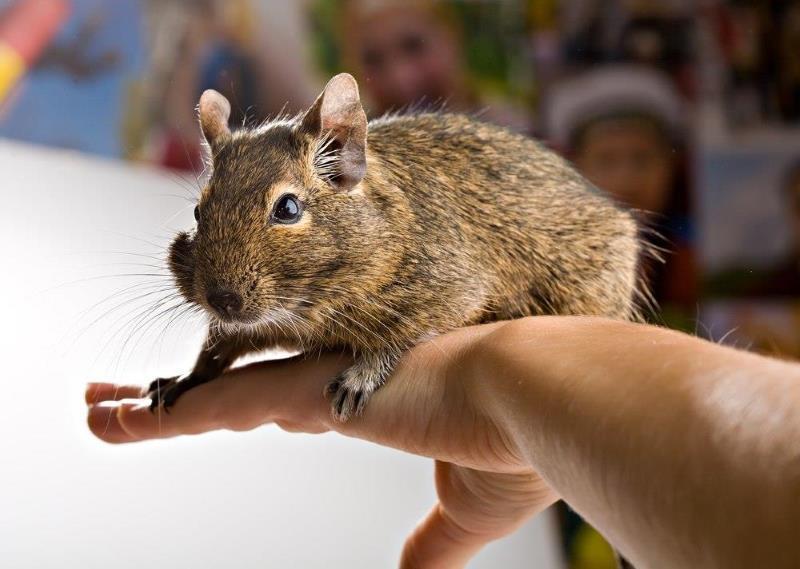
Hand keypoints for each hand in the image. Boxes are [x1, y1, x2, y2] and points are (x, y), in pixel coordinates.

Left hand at [86, 322, 557, 567]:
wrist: (533, 395)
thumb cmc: (513, 443)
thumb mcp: (463, 515)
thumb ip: (431, 548)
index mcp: (367, 405)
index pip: (282, 404)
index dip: (240, 405)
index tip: (208, 410)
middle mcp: (332, 388)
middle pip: (233, 392)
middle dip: (180, 398)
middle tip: (126, 397)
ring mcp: (316, 388)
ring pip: (209, 395)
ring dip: (150, 405)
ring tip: (99, 407)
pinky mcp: (305, 396)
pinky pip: (208, 405)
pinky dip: (155, 417)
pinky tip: (113, 421)